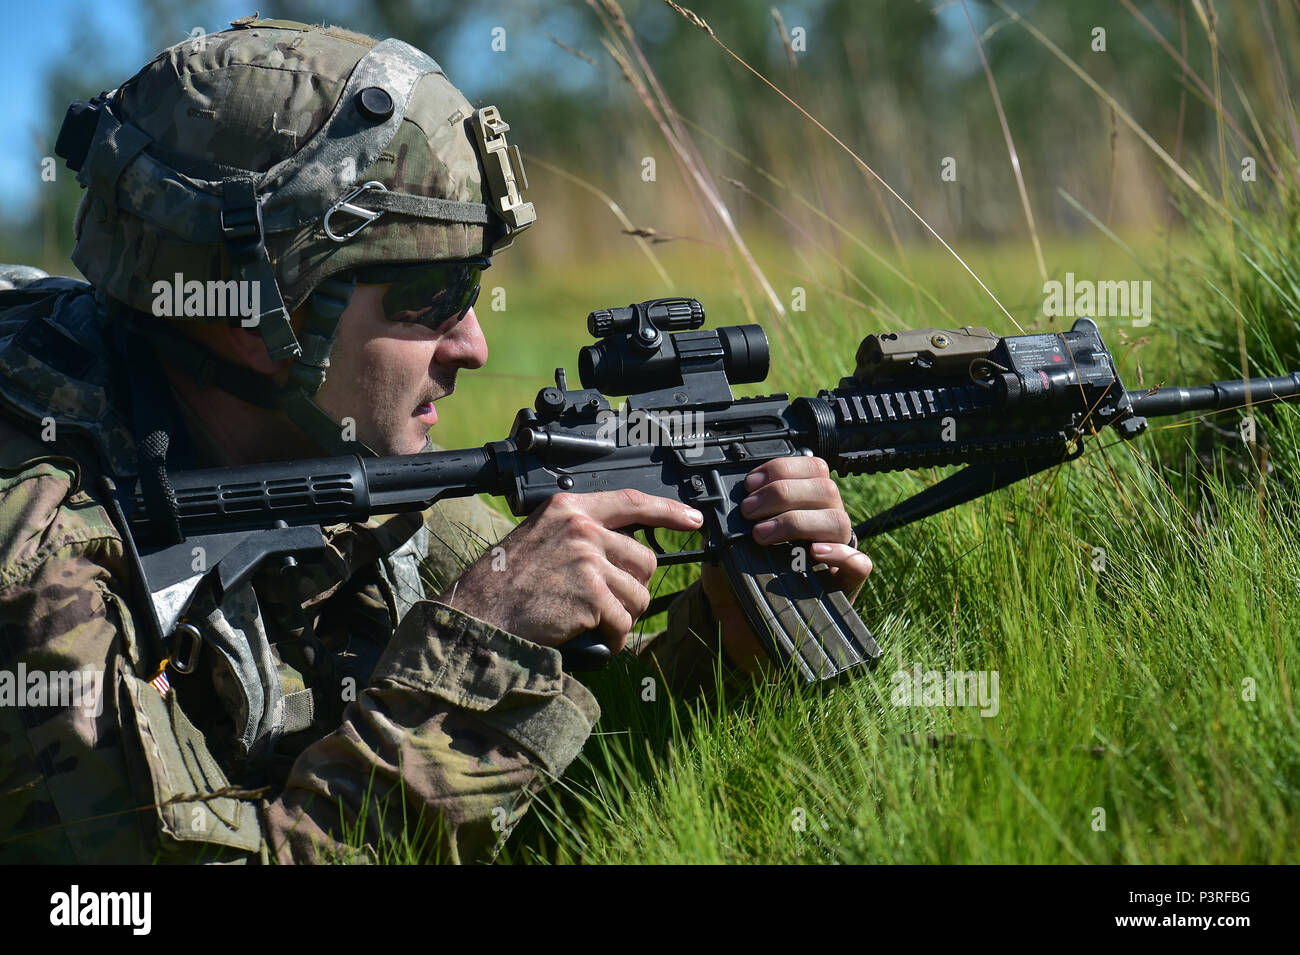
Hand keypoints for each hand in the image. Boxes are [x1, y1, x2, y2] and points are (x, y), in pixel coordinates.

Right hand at [438, 489, 703, 651]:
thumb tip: (621, 555)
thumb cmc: (503, 586)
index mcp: (569, 509)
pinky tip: (590, 639)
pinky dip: (612, 639)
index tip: (693, 518)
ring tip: (589, 623)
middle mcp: (582, 528)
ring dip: (621, 617)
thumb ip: (578, 537)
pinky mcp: (591, 594)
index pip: (630, 501)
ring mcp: (587, 559)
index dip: (667, 511)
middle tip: (603, 606)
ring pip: (638, 595)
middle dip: (632, 589)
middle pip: (644, 560)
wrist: (478, 617)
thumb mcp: (539, 539)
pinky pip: (623, 622)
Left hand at [700, 456, 872, 672]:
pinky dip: (840, 554)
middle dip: (782, 494)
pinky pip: (860, 564)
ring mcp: (837, 552)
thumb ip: (730, 513)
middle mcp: (824, 522)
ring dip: (797, 521)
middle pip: (825, 489)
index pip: (812, 468)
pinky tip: (814, 553)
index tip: (750, 484)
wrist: (734, 618)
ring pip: (839, 521)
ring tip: (762, 535)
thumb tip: (718, 493)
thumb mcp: (726, 536)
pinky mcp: (843, 584)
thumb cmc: (734, 573)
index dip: (783, 469)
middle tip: (748, 512)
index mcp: (803, 503)